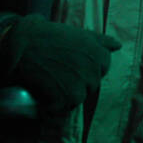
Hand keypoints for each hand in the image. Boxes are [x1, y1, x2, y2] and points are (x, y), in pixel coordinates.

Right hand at [0, 17, 120, 112]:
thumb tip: (118, 45)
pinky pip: (60, 109)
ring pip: (77, 99)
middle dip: (77, 82)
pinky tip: (43, 94)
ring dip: (64, 95)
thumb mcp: (80, 33)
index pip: (103, 69)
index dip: (87, 68)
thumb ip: (101, 41)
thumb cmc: (51, 36)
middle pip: (90, 86)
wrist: (24, 43)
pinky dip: (50, 106)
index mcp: (99, 56)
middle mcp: (92, 72)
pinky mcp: (62, 98)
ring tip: (51, 81)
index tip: (73, 64)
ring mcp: (78, 86)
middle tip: (59, 72)